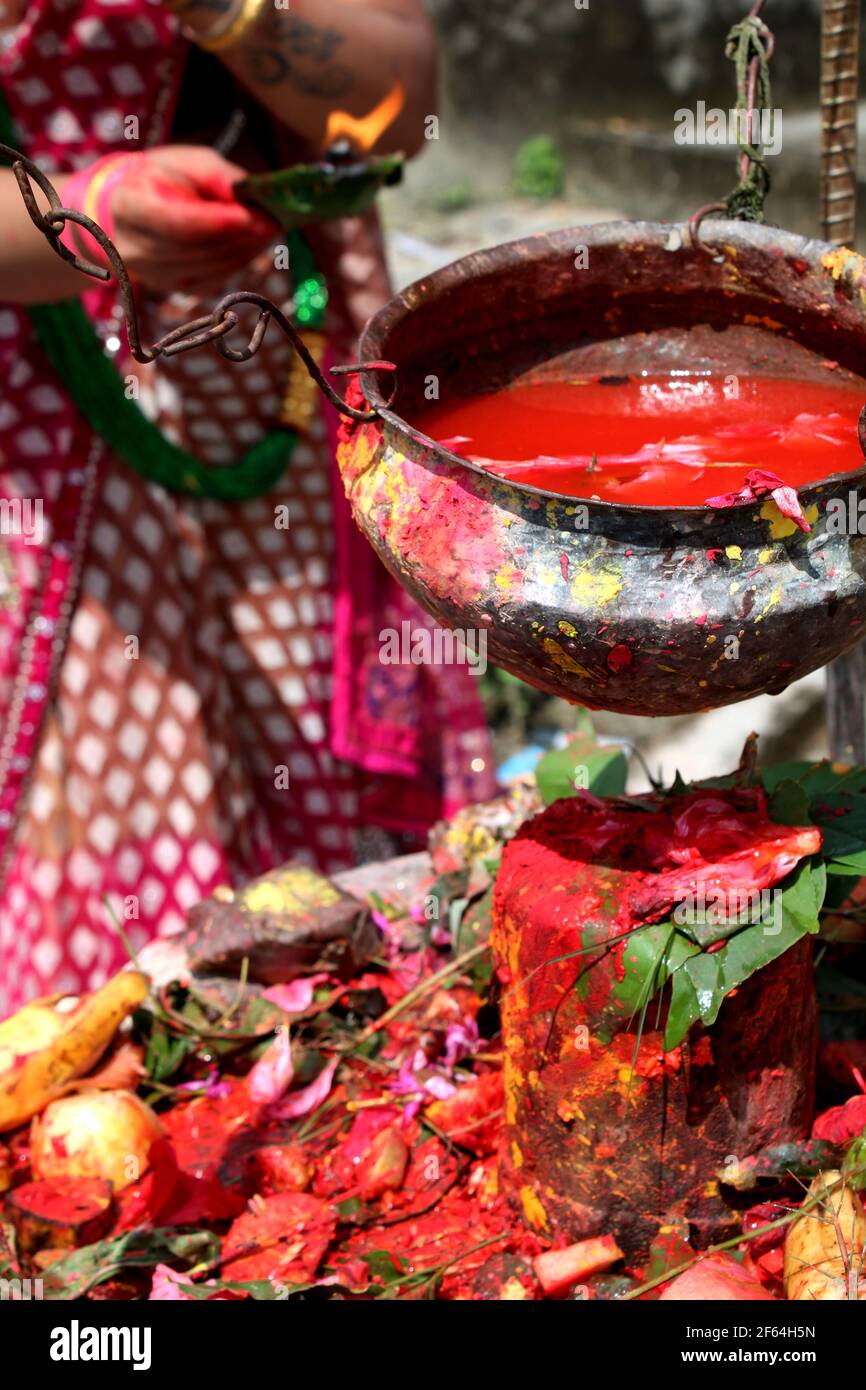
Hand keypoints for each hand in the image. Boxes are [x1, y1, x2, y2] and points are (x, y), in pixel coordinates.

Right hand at [107, 145, 275, 295]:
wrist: (143, 206)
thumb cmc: (166, 177)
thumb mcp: (186, 161)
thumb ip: (214, 173)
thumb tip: (246, 193)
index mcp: (129, 206)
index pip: (176, 224)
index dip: (217, 223)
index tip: (251, 214)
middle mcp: (136, 248)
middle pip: (200, 248)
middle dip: (241, 233)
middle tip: (273, 218)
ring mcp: (157, 275)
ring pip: (215, 265)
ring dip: (247, 246)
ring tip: (267, 225)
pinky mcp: (179, 289)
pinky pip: (219, 277)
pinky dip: (241, 259)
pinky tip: (251, 241)